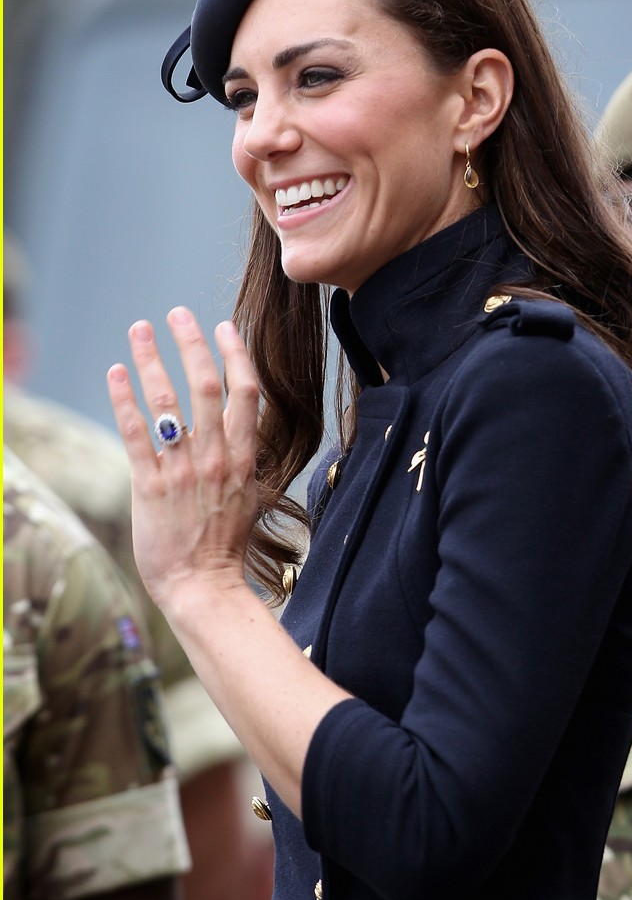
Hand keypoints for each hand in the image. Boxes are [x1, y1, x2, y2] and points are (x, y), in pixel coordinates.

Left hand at [107, 307, 259, 604]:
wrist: (204, 586)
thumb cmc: (226, 545)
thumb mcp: (249, 494)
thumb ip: (243, 457)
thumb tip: (243, 427)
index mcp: (244, 457)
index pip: (244, 391)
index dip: (235, 353)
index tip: (224, 327)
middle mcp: (216, 456)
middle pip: (205, 383)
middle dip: (191, 341)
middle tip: (178, 313)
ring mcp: (182, 469)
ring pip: (167, 400)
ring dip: (152, 358)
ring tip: (140, 328)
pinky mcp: (151, 485)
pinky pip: (136, 432)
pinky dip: (124, 398)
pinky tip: (115, 372)